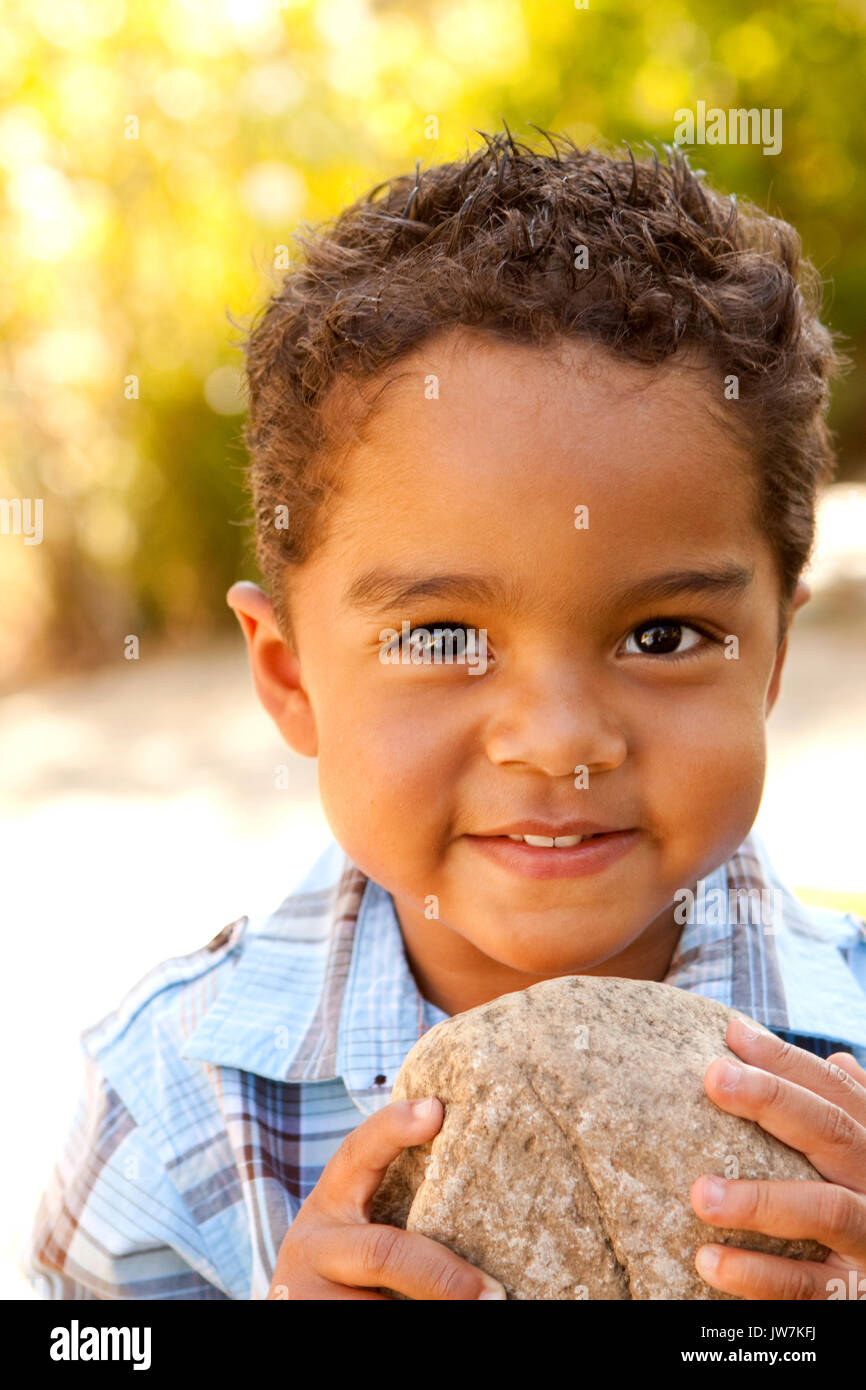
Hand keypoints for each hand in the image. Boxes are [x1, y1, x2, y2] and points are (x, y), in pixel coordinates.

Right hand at [267, 1096, 507, 1299]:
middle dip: (443, 1278)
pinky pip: (370, 1318)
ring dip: (431, 1305)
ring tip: (484, 1307)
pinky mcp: (308, 1316)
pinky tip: (441, 1325)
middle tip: (495, 1295)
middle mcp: (311, 1245)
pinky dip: (414, 1318)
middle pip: (383, 1253)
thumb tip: (484, 1214)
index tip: (436, 1110)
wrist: (296, 1316)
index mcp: (330, 1205)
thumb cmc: (352, 1273)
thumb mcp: (361, 1232)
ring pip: (379, 1304)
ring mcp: (304, 1291)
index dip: (392, 1128)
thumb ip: (402, 1214)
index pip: (357, 1153)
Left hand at [690, 1016, 865, 1298]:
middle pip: (833, 1132)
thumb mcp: (861, 1156)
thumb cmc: (862, 1206)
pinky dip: (758, 1274)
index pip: (836, 1092)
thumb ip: (847, 1113)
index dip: (787, 1061)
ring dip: (760, 1200)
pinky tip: (708, 1260)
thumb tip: (836, 1057)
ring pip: (826, 1210)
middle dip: (773, 1099)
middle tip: (713, 1077)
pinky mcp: (854, 1297)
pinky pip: (806, 1285)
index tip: (733, 1035)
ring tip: (700, 1194)